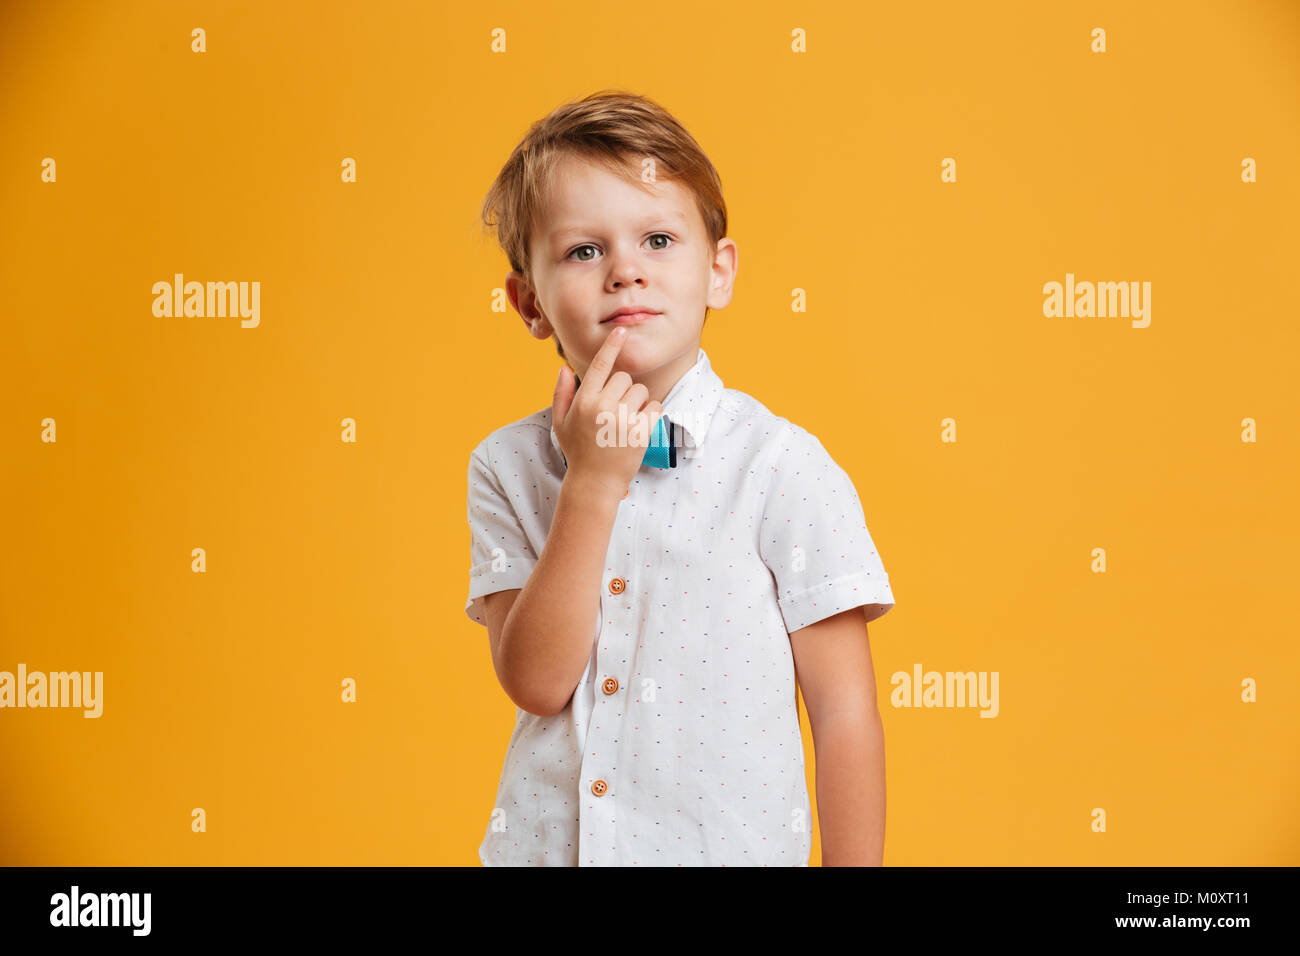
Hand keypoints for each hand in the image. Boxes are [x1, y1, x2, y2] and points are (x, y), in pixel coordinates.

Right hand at [552, 326, 662, 498]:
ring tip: (627, 421)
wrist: (595, 483)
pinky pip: (656, 406)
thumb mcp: (561, 423)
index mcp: (584, 401)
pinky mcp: (641, 431)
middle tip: (616, 411)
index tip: (622, 330)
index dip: (612, 345)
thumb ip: (561, 394)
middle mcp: (603, 407)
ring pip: (642, 391)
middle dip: (624, 390)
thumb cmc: (578, 451)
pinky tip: (640, 426)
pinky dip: (652, 413)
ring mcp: (623, 419)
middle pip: (625, 378)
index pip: (601, 365)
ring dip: (638, 402)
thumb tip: (563, 368)